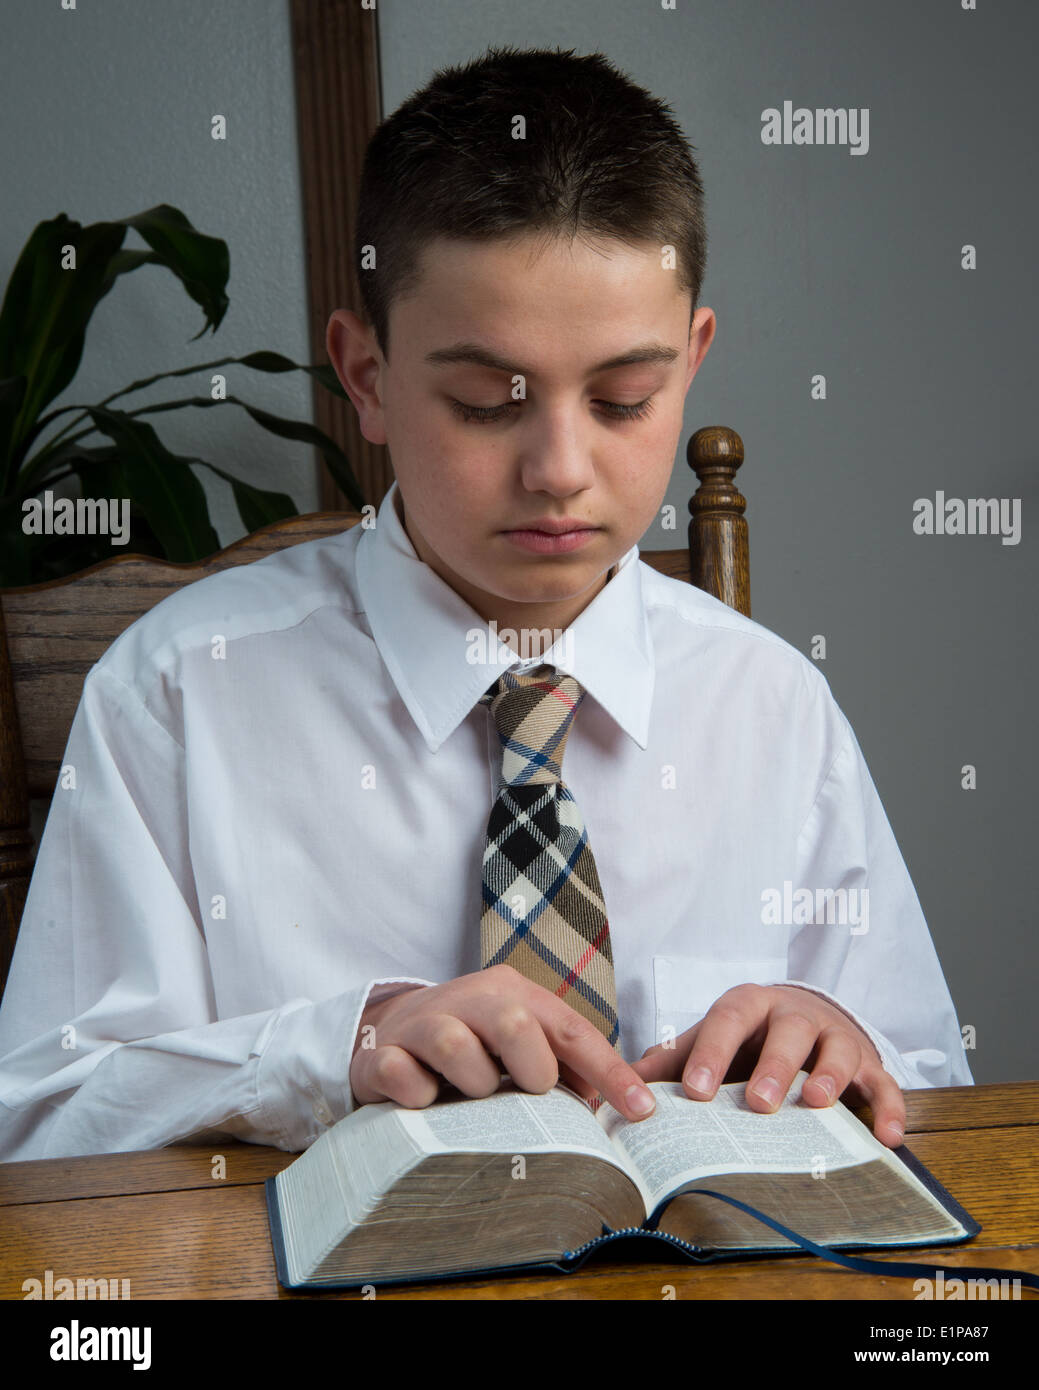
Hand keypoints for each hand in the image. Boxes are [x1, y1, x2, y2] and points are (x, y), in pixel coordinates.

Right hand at [349, 964, 657, 1121]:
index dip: (610, 1071)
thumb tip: (620, 1106)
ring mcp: (421, 1023)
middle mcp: (469, 999)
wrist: (389, 1031)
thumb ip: (564, 1068)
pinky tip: (423, 1101)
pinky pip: (397, 1070)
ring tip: (471, 1099)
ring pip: (454, 1044)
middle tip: (528, 1095)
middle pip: (515, 1023)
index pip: (570, 1030)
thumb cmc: (472, 1046)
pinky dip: (415, 1092)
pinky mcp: (379, 1053)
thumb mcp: (520, 1047)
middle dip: (532, 1071)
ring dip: (472, 1084)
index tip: (641, 1110)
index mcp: (513, 994)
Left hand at [631, 983, 905, 1147]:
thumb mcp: (710, 1039)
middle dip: (773, 1066)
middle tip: (758, 1102)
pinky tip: (884, 1137)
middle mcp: (796, 1014)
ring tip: (816, 1105)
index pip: (728, 1018)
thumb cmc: (748, 1037)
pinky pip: (885, 1085)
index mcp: (750, 1004)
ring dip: (829, 1077)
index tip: (694, 1092)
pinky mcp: (872, 1064)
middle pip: (788, 1031)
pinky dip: (889, 1109)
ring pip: (838, 1051)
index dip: (711, 1053)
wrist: (806, 1017)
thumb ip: (671, 1062)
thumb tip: (618, 1091)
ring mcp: (837, 1037)